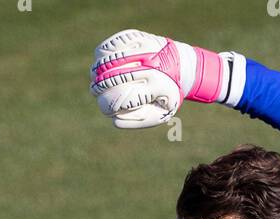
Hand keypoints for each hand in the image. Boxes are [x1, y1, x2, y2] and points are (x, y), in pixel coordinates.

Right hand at [90, 29, 227, 128]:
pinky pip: (109, 45)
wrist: (182, 66)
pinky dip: (101, 55)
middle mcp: (148, 67)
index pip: (117, 101)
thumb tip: (115, 119)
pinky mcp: (136, 37)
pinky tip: (104, 61)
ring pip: (104, 61)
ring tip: (99, 77)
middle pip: (106, 81)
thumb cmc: (165, 95)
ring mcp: (141, 50)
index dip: (108, 107)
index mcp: (154, 88)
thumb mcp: (158, 114)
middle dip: (98, 90)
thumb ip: (135, 120)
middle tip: (98, 92)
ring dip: (97, 72)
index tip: (109, 108)